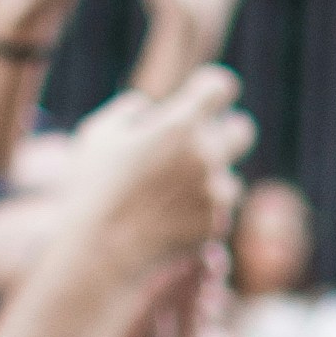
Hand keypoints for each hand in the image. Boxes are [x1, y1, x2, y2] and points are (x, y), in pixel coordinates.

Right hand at [54, 70, 251, 291]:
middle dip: (226, 130)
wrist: (102, 250)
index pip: (221, 86)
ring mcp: (217, 192)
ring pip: (229, 175)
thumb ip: (132, 110)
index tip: (203, 93)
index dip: (212, 87)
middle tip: (205, 139)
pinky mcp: (218, 223)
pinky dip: (202, 208)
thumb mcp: (100, 133)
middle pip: (242, 129)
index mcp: (181, 124)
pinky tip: (169, 214)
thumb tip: (153, 109)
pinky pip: (219, 208)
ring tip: (171, 189)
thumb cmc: (93, 186)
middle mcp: (207, 155)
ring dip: (210, 177)